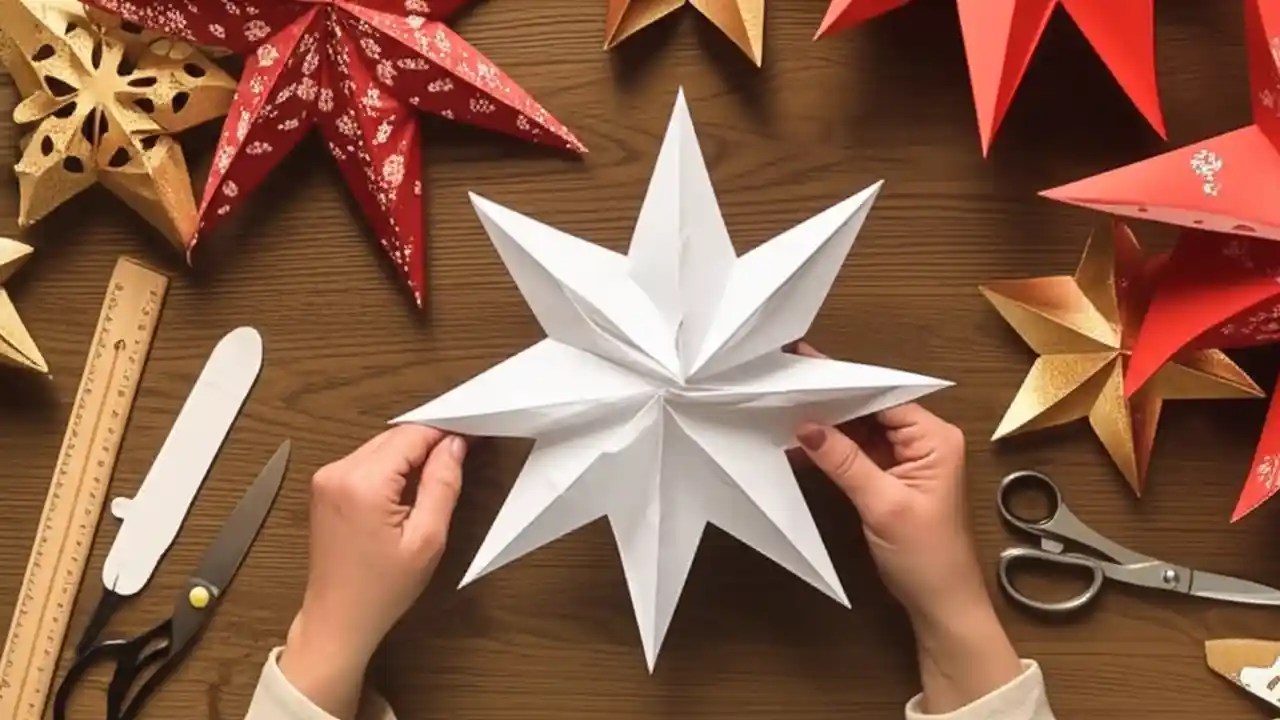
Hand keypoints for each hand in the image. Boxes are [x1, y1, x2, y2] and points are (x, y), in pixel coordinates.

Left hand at [280, 426, 466, 718]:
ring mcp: (327, 478)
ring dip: (410, 455)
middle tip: (462, 455)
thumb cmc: (382, 589)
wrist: (338, 619)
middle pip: (395, 437)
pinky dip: (391, 467)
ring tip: (437, 476)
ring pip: (381, 446)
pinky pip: (366, 461)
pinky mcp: (325, 486)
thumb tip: (454, 444)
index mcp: (363, 483)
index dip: (446, 431)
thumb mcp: (428, 539)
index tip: (473, 434)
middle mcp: (338, 472)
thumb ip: (443, 484)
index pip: (412, 435)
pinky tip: (408, 488)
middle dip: (429, 442)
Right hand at [792, 345, 1020, 712]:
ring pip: (860, 428)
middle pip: (871, 408)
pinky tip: (800, 442)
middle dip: (830, 400)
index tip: (803, 369)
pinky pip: (857, 451)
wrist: (942, 604)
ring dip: (827, 423)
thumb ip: (844, 461)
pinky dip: (831, 448)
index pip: (883, 397)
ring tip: (783, 406)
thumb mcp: (883, 505)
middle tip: (784, 383)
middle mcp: (924, 440)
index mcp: (935, 437)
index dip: (843, 384)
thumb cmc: (927, 557)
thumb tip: (805, 425)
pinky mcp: (891, 476)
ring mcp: (907, 458)